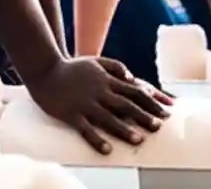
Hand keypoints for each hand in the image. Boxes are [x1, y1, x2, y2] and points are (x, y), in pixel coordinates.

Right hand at [26, 56, 168, 154]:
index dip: (152, 100)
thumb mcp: (96, 61)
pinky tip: (108, 149)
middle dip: (144, 116)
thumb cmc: (71, 67)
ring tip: (138, 139)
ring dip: (124, 129)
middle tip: (159, 126)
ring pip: (108, 118)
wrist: (44, 69)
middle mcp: (99, 91)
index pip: (134, 90)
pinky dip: (97, 139)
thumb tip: (133, 77)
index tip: (166, 110)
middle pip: (126, 104)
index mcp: (106, 80)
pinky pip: (86, 129)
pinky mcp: (71, 113)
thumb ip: (116, 66)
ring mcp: (85, 103)